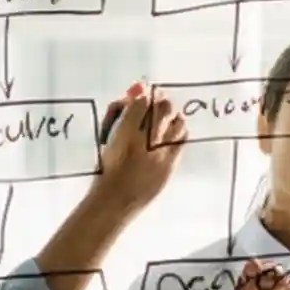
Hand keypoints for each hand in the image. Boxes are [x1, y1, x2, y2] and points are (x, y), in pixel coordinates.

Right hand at [92, 81, 186, 211]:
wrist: (117, 199)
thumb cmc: (108, 167)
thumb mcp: (108, 136)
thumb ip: (119, 112)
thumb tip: (137, 90)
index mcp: (124, 133)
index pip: (141, 102)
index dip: (143, 94)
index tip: (144, 92)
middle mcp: (144, 141)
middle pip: (162, 108)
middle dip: (160, 102)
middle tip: (157, 102)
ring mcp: (160, 154)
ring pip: (175, 122)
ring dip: (171, 116)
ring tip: (164, 119)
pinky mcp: (170, 164)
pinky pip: (181, 140)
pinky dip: (178, 132)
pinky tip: (172, 132)